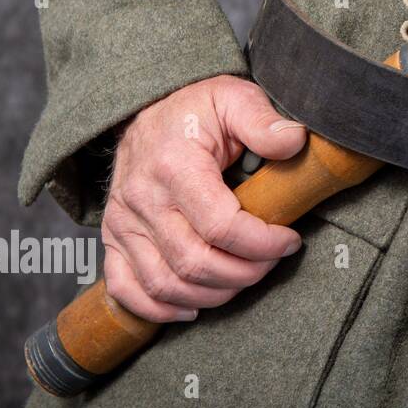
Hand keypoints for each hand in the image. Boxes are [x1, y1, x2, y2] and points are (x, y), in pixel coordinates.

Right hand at [101, 75, 307, 321]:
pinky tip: (195, 306)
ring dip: (213, 293)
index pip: (221, 226)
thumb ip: (263, 120)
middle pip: (195, 262)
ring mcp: (123, 223)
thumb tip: (294, 140)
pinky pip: (126, 289)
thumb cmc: (197, 109)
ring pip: (165, 284)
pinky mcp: (112, 239)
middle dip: (245, 272)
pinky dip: (160, 309)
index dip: (263, 243)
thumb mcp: (234, 98)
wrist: (146, 110)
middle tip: (273, 260)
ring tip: (246, 277)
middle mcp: (142, 199)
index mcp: (174, 166)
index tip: (290, 240)